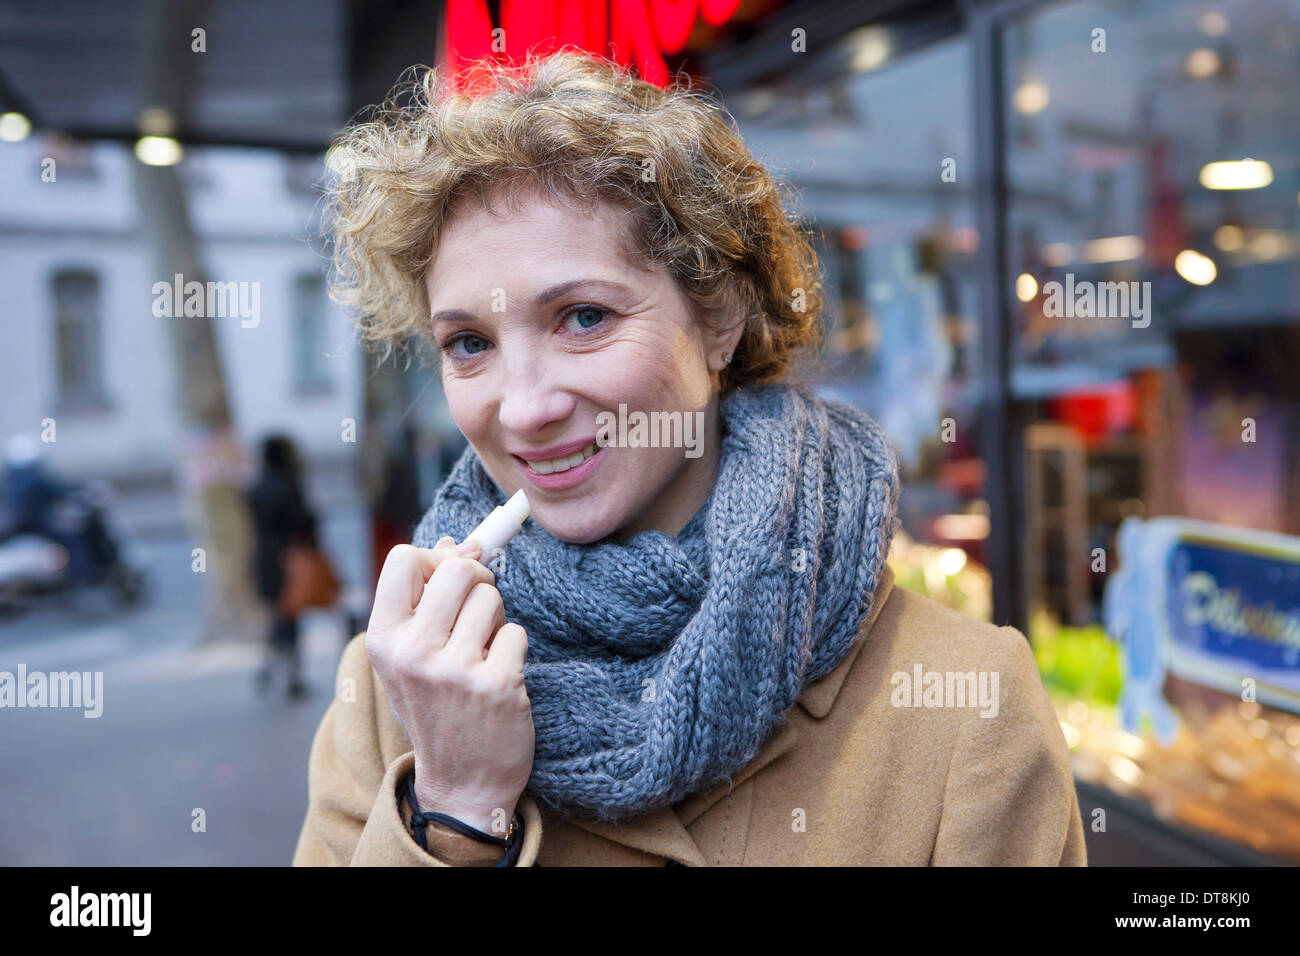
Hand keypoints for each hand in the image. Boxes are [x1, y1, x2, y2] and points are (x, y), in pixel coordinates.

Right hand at [365, 539, 533, 834]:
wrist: (462, 784)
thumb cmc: (438, 708)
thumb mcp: (414, 655)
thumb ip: (427, 599)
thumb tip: (458, 543)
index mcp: (383, 640)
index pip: (403, 558)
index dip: (435, 559)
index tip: (448, 581)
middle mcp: (413, 653)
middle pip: (458, 569)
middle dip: (477, 581)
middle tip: (477, 612)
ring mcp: (455, 670)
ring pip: (491, 597)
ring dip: (495, 619)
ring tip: (482, 654)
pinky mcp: (496, 684)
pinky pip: (516, 631)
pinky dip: (513, 649)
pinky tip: (499, 678)